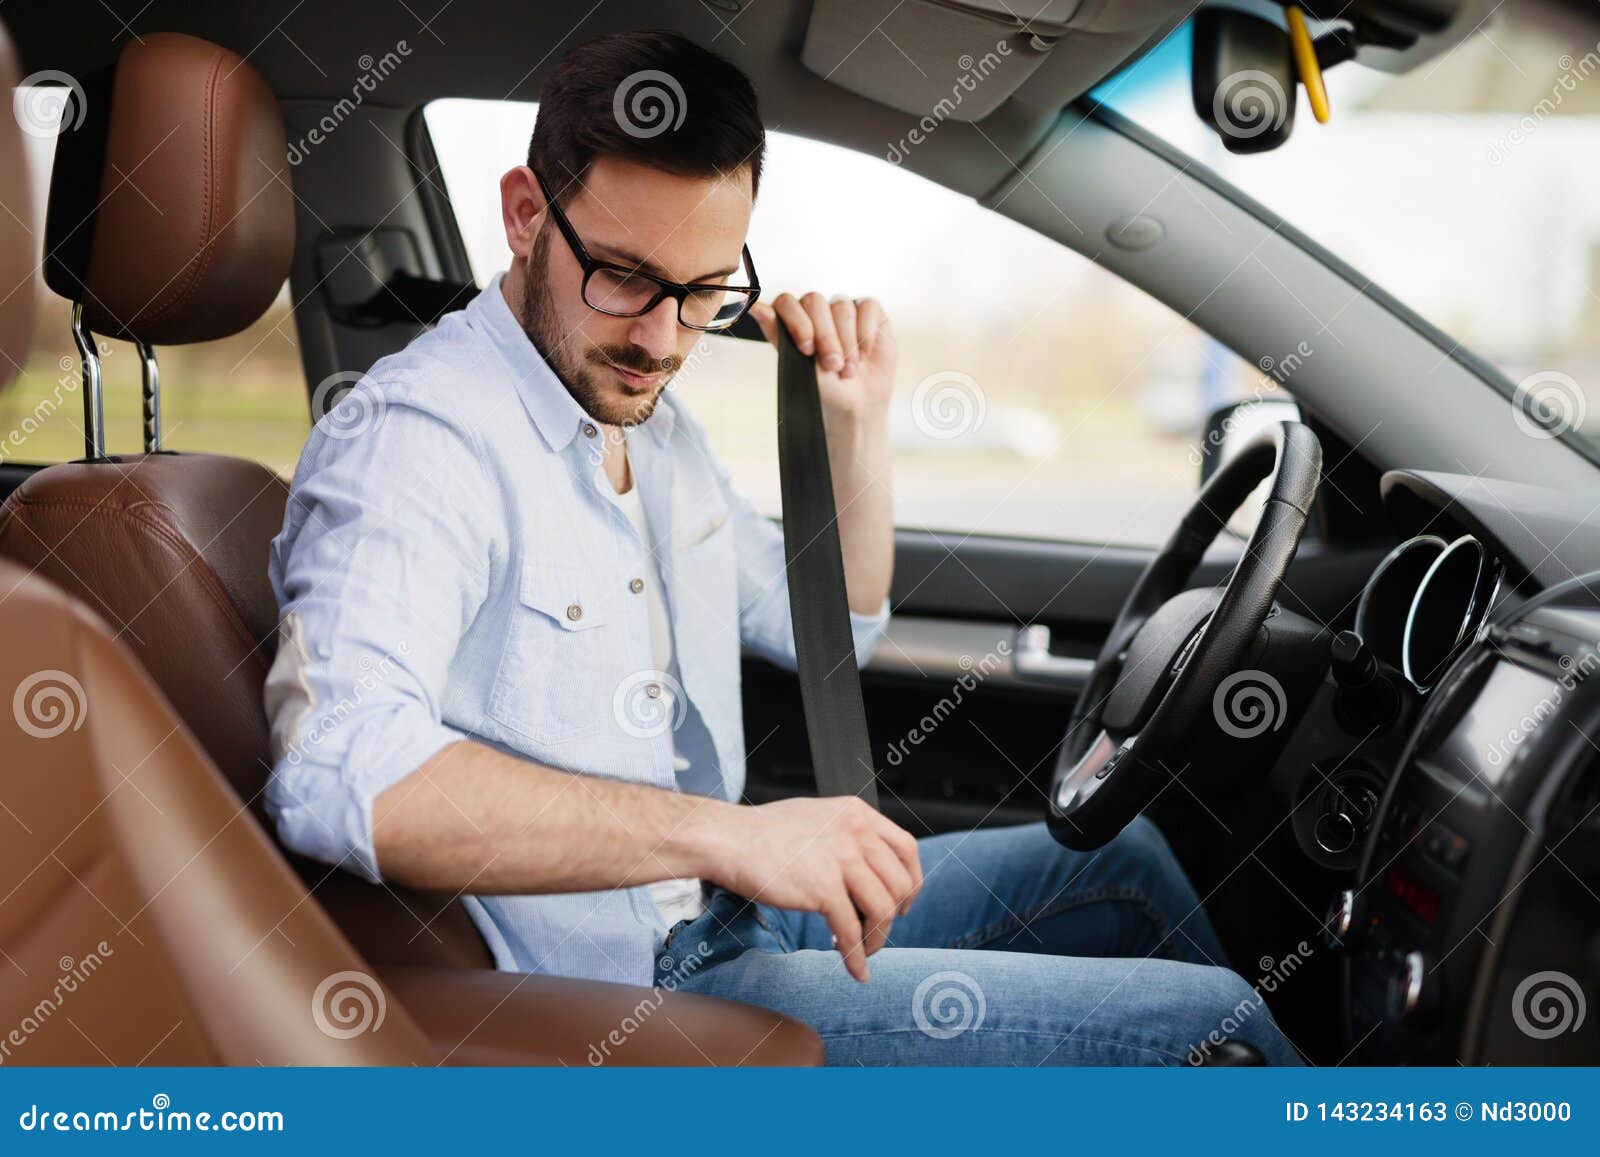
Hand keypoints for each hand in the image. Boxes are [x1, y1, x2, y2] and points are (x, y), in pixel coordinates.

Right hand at [702, 796, 921, 981]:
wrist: (728, 839)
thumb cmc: (764, 832)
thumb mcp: (819, 817)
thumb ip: (848, 835)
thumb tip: (869, 867)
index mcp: (857, 813)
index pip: (907, 849)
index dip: (912, 882)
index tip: (904, 904)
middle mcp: (856, 832)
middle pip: (899, 883)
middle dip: (895, 916)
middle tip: (878, 932)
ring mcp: (841, 859)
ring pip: (882, 909)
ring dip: (877, 939)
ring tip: (863, 951)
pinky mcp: (822, 888)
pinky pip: (851, 931)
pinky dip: (856, 956)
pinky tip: (855, 970)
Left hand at [750, 293, 896, 419]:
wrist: (857, 405)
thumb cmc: (824, 388)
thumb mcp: (797, 365)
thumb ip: (777, 334)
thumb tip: (753, 307)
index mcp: (794, 321)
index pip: (787, 302)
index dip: (797, 321)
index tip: (806, 350)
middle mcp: (817, 311)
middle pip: (814, 301)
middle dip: (824, 336)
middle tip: (832, 365)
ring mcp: (843, 308)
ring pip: (841, 306)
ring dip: (847, 341)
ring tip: (848, 369)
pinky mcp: (869, 312)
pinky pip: (867, 307)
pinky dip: (866, 331)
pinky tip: (864, 353)